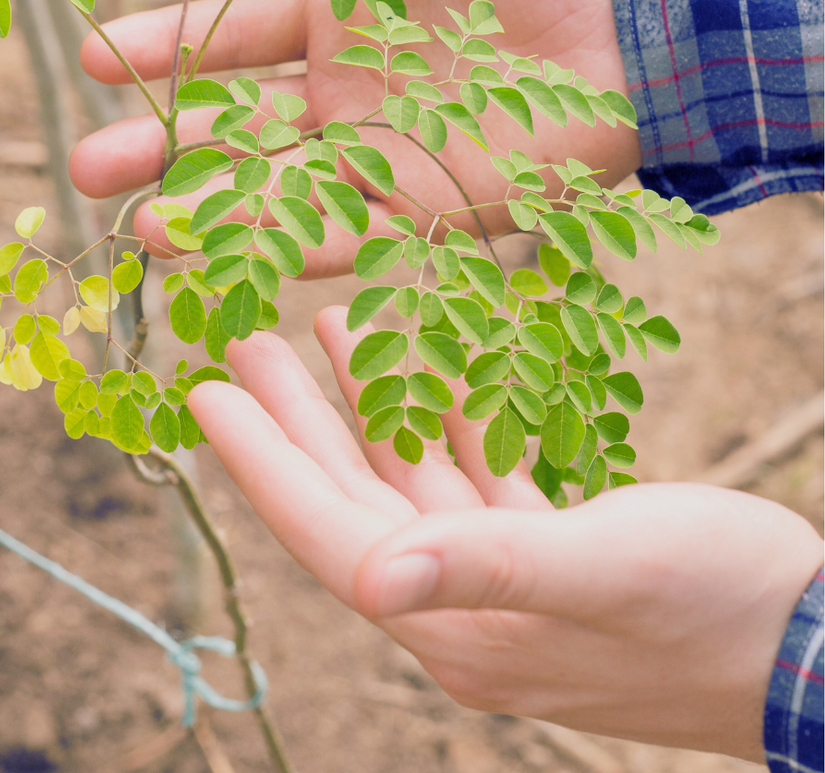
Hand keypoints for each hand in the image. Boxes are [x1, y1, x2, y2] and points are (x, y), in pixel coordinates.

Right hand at [70, 0, 641, 271]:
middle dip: (156, 145)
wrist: (622, 27)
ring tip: (135, 227)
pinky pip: (339, 234)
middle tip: (83, 169)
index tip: (91, 54)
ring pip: (272, 189)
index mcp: (332, 19)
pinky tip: (217, 255)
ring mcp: (376, 157)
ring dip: (204, 209)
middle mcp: (341, 94)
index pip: (227, 37)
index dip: (159, 45)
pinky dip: (279, 245)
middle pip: (230, 126)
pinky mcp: (420, 211)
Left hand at [187, 306, 822, 761]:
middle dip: (296, 419)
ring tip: (331, 326)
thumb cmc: (716, 609)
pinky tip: (432, 365)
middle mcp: (462, 606)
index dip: (262, 462)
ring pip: (411, 478)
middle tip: (245, 341)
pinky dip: (448, 418)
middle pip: (352, 497)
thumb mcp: (602, 573)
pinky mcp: (551, 554)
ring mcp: (505, 582)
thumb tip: (370, 580)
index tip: (205, 393)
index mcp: (454, 621)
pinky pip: (474, 477)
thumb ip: (486, 569)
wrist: (813, 643)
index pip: (326, 532)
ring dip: (369, 405)